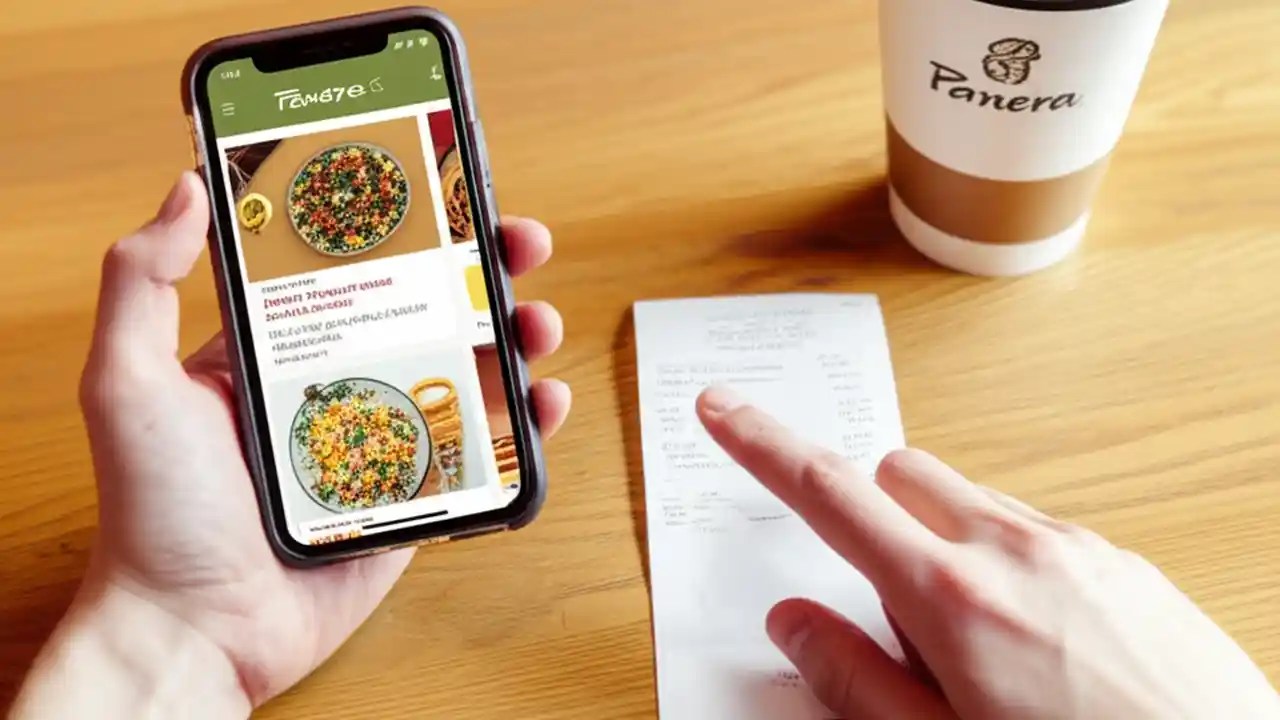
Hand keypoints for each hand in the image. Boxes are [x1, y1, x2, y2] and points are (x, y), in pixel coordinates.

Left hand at [12, 172, 571, 716]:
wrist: (197, 629)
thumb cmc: (154, 512)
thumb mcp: (129, 383)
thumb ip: (143, 283)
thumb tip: (188, 189)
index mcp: (276, 348)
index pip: (352, 266)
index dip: (403, 226)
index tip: (442, 192)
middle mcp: (334, 383)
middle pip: (425, 308)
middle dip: (480, 269)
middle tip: (518, 244)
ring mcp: (378, 437)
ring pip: (463, 370)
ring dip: (513, 337)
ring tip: (537, 320)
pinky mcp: (410, 492)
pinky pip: (477, 449)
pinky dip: (522, 424)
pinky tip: (543, 402)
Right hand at [696, 386, 1279, 719]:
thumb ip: (853, 679)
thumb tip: (793, 620)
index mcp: (949, 596)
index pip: (829, 494)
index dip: (763, 446)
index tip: (724, 411)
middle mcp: (1013, 549)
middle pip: (902, 473)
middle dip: (872, 512)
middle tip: (889, 605)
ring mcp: (1077, 549)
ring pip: (971, 501)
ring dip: (943, 541)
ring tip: (975, 640)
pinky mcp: (1125, 563)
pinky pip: (1037, 529)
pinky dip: (1009, 560)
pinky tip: (1042, 641)